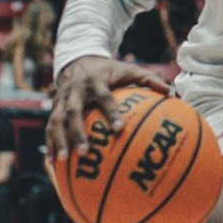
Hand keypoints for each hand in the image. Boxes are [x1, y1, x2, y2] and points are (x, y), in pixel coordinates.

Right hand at [46, 57, 171, 160]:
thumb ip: (150, 80)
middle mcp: (76, 91)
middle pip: (73, 111)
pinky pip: (50, 126)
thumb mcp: (129, 70)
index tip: (119, 129)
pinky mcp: (54, 107)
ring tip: (62, 160)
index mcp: (96, 81)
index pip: (104, 97)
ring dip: (59, 140)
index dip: (110, 112)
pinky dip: (51, 144)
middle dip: (78, 131)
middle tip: (85, 152)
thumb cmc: (109, 70)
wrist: (78, 59)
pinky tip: (52, 163)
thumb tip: (172, 93)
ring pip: (57, 120)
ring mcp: (62, 100)